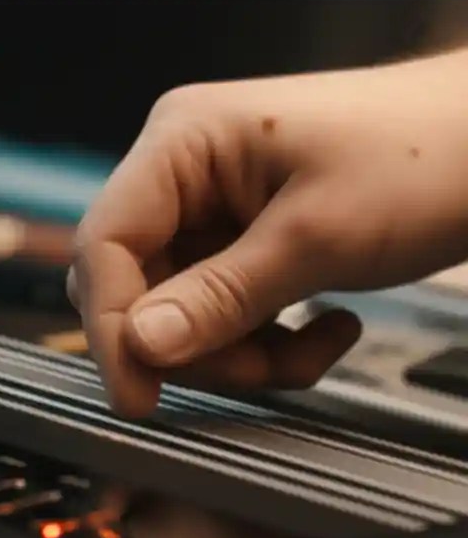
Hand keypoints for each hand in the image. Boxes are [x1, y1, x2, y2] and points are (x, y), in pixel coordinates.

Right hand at [68, 50, 467, 416]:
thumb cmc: (430, 153)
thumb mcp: (318, 237)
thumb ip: (220, 297)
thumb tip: (139, 346)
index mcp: (184, 141)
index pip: (106, 243)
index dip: (113, 326)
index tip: (139, 396)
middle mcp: (186, 172)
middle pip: (138, 286)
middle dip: (194, 345)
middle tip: (252, 374)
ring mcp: (214, 208)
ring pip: (181, 313)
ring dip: (242, 351)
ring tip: (313, 347)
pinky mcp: (244, 241)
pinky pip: (223, 313)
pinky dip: (268, 341)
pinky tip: (327, 328)